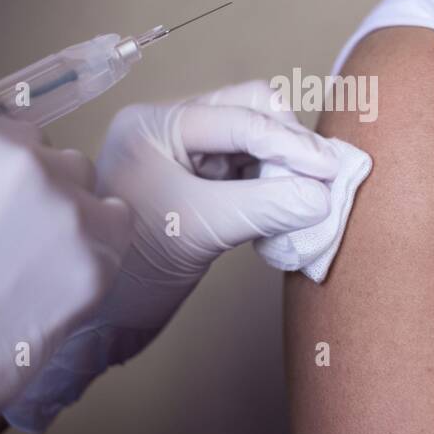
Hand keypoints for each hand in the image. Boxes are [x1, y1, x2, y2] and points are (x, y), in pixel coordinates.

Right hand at [0, 62, 133, 433]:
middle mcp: (18, 156)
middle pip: (25, 137)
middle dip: (4, 168)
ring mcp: (64, 204)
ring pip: (75, 174)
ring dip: (55, 198)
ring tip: (25, 249)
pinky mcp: (99, 253)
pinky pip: (114, 218)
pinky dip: (96, 234)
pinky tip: (65, 261)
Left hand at [3, 80, 335, 432]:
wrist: (102, 320)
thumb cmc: (133, 270)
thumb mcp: (201, 230)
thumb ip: (265, 206)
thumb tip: (323, 197)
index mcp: (155, 124)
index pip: (239, 116)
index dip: (291, 143)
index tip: (331, 170)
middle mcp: (170, 129)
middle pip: (252, 113)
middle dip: (290, 146)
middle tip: (324, 183)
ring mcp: (186, 155)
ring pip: (256, 142)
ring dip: (287, 168)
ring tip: (311, 200)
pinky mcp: (201, 184)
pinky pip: (251, 171)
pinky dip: (276, 188)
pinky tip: (292, 212)